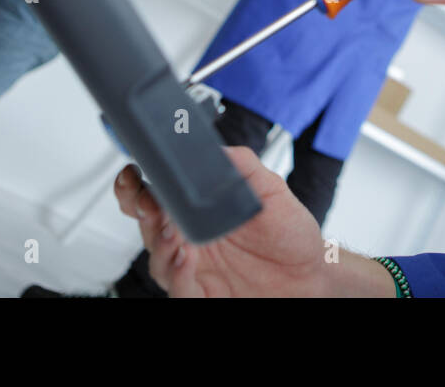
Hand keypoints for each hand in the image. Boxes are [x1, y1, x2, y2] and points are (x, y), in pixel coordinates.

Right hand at [114, 147, 324, 296]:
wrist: (310, 272)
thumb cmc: (288, 233)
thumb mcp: (270, 190)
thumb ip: (242, 165)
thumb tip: (217, 149)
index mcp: (196, 212)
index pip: (155, 197)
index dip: (136, 187)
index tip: (134, 172)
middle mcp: (188, 240)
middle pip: (147, 226)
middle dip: (141, 211)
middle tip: (152, 202)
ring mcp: (193, 269)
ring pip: (158, 260)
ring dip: (160, 244)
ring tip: (174, 232)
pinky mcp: (202, 295)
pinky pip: (180, 290)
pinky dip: (178, 275)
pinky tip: (186, 259)